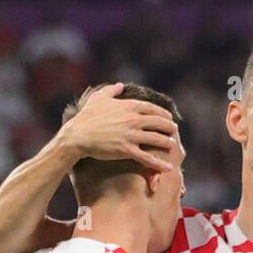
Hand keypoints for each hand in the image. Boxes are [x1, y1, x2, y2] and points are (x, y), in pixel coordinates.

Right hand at [57, 82, 178, 172]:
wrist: (78, 135)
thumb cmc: (87, 116)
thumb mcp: (99, 98)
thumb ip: (112, 90)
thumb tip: (120, 85)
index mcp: (128, 106)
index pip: (152, 108)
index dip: (163, 113)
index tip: (168, 117)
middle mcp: (133, 119)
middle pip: (158, 122)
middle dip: (169, 126)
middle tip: (175, 130)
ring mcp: (131, 135)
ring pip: (156, 139)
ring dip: (167, 142)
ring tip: (173, 145)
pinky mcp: (127, 150)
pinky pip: (147, 158)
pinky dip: (159, 163)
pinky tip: (168, 168)